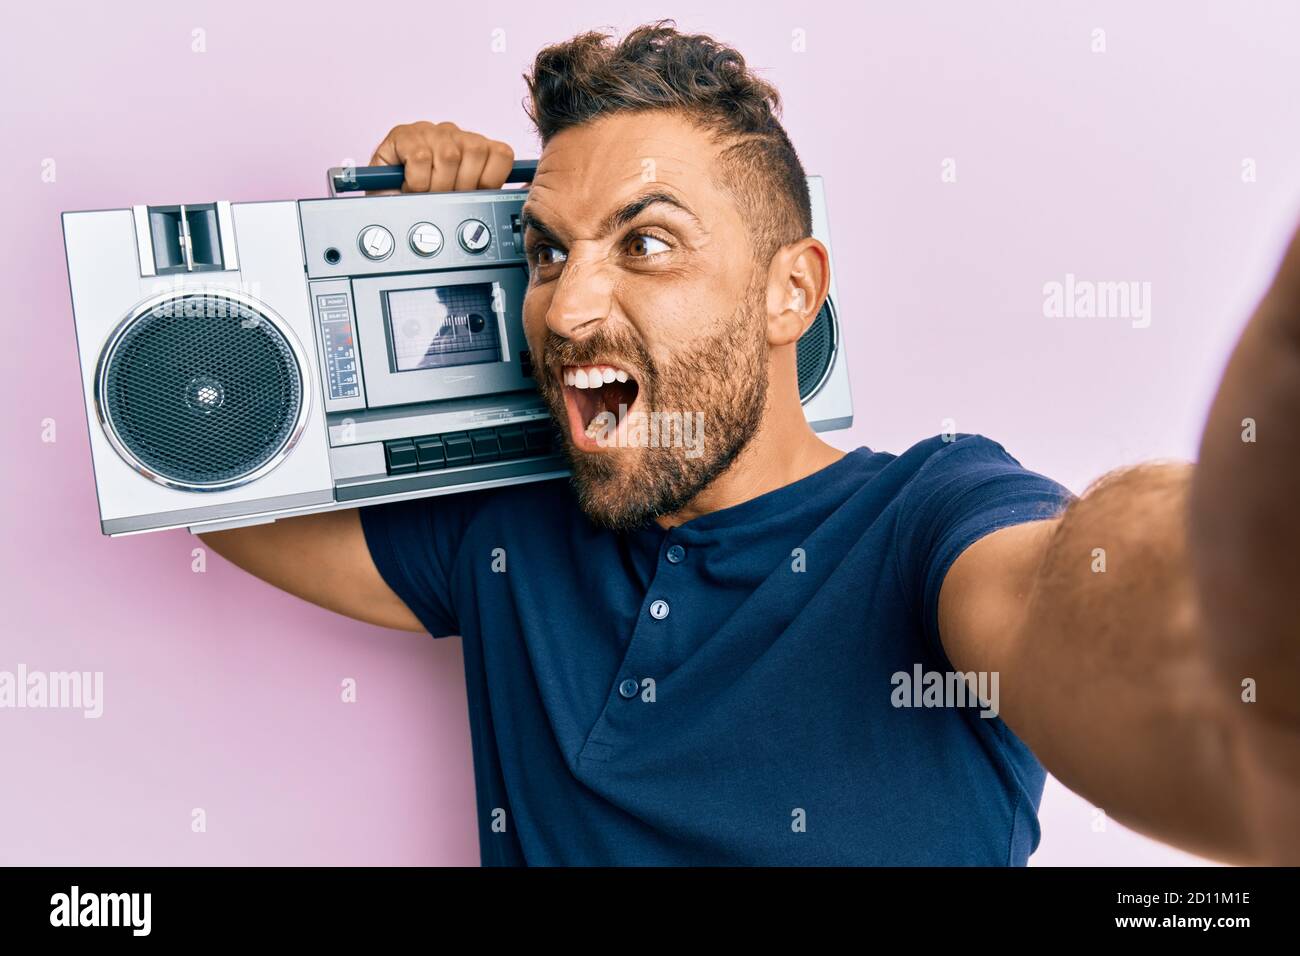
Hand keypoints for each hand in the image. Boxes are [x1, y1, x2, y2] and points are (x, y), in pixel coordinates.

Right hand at [368, 121, 514, 192]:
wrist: (383, 205)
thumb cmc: (422, 203)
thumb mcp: (459, 200)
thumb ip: (483, 194)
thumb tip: (506, 201)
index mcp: (474, 148)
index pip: (501, 153)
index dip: (490, 180)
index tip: (473, 195)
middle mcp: (454, 135)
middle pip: (476, 152)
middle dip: (462, 186)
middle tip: (444, 199)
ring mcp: (429, 131)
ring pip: (449, 155)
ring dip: (437, 185)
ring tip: (426, 195)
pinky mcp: (403, 134)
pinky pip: (421, 157)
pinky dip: (417, 181)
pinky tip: (410, 186)